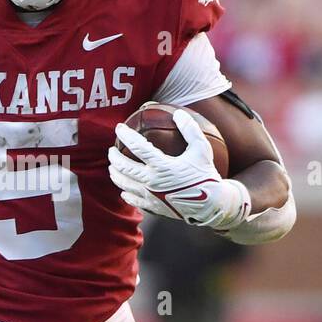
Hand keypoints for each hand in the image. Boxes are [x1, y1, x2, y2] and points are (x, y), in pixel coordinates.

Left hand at [108, 109, 250, 231]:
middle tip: (111, 150)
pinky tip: (124, 190)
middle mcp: (152, 182)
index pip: (137, 147)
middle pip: (124, 167)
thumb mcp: (201, 149)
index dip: (126, 135)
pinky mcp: (153, 207)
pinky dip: (126, 194)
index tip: (119, 128)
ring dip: (115, 174)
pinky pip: (133, 200)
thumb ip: (190, 130)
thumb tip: (178, 114)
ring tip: (113, 167)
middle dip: (114, 157)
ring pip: (124, 184)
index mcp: (162, 166)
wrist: (211, 205)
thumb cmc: (206, 174)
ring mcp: (151, 196)